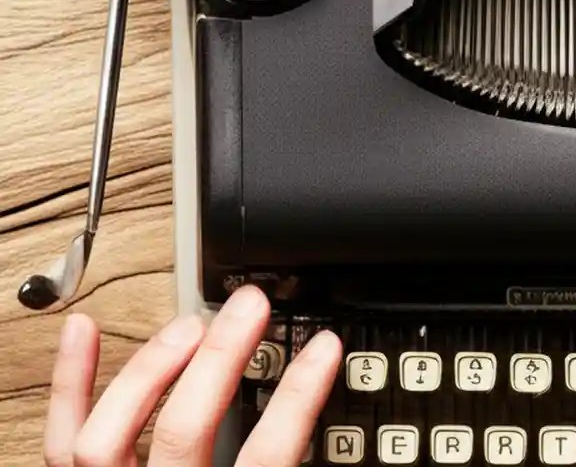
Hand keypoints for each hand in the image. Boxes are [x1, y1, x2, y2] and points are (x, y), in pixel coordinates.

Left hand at [43, 285, 341, 466]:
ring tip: (188, 324)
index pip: (267, 457)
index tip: (323, 348)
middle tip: (251, 307)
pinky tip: (83, 330)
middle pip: (186, 431)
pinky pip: (60, 441)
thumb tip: (331, 441)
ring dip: (150, 369)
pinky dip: (72, 383)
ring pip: (110, 435)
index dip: (298, 397)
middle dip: (219, 360)